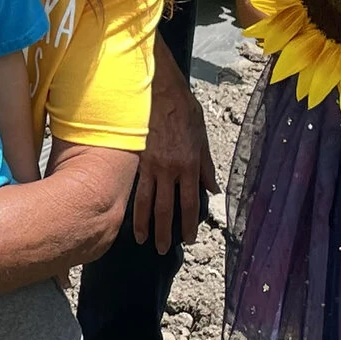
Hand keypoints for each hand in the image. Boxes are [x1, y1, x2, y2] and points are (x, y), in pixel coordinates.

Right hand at [130, 46, 213, 251]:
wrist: (157, 89)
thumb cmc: (183, 108)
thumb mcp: (202, 135)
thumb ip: (207, 164)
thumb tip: (213, 189)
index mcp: (190, 165)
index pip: (190, 202)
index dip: (189, 223)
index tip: (187, 238)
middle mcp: (170, 169)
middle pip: (167, 208)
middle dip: (164, 232)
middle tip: (160, 249)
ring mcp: (150, 165)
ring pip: (146, 202)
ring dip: (144, 224)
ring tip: (142, 240)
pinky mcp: (135, 158)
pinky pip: (133, 186)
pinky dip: (131, 203)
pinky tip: (127, 214)